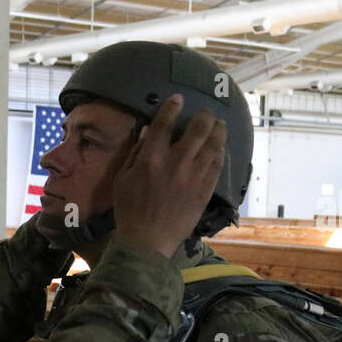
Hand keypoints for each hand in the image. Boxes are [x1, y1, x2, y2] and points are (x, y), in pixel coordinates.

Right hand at [112, 95, 226, 258]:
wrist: (148, 242)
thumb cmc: (129, 211)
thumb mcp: (122, 180)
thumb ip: (135, 153)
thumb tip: (145, 132)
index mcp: (151, 158)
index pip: (165, 123)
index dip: (172, 107)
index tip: (178, 99)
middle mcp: (176, 163)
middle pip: (198, 129)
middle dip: (204, 115)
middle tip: (206, 112)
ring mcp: (194, 177)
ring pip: (214, 145)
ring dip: (218, 131)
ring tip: (219, 125)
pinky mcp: (205, 190)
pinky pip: (218, 165)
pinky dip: (220, 152)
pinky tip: (219, 148)